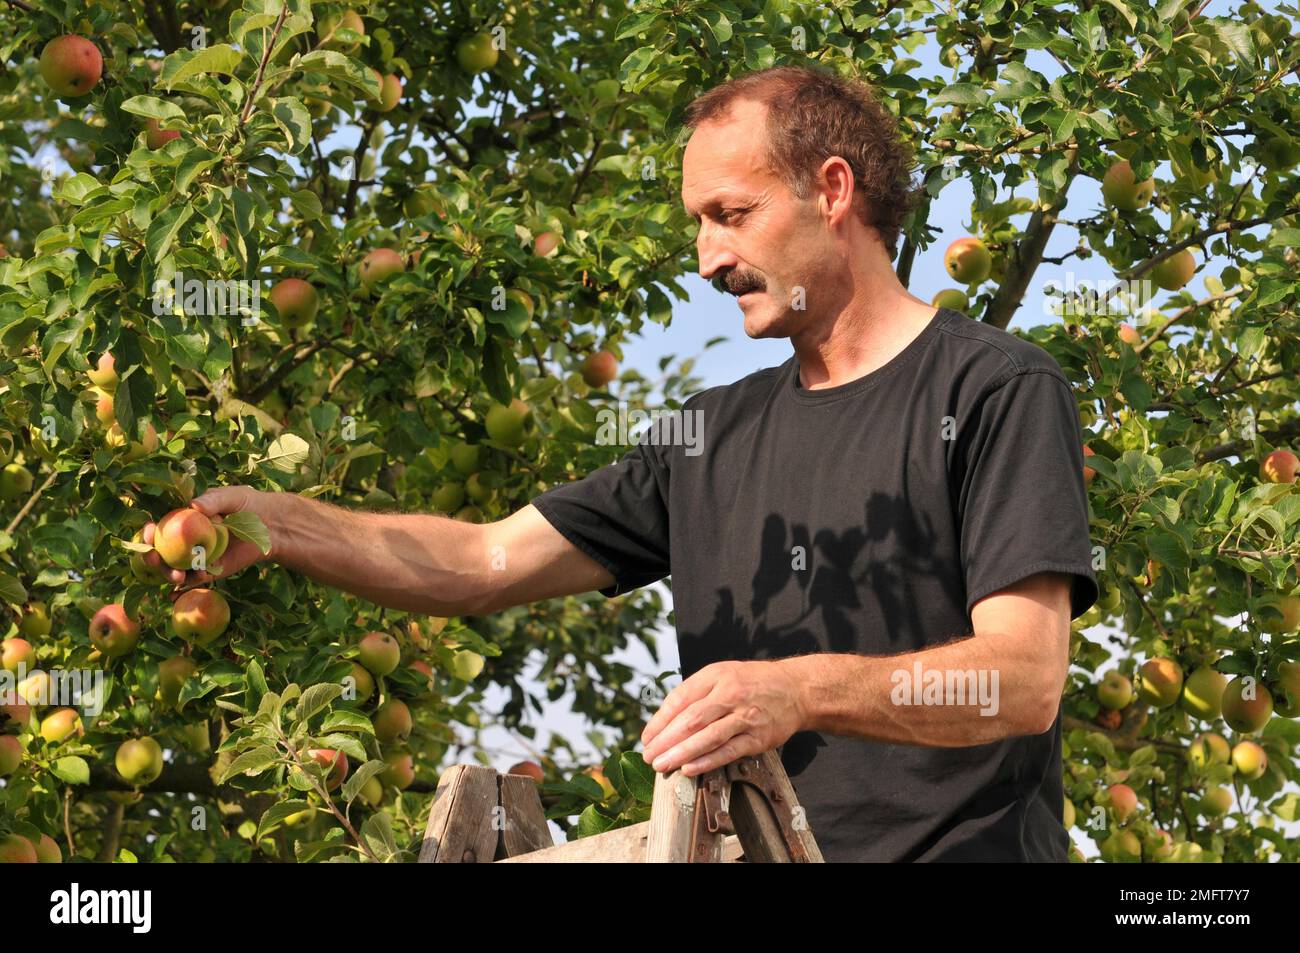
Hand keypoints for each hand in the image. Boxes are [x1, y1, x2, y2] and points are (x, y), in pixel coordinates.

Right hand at [146, 486, 276, 594]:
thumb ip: (213, 500)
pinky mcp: (213, 570)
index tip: (148, 532)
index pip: (159, 529)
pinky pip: (196, 580)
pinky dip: (187, 586)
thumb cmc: (248, 505)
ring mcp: (198, 558)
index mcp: (184, 522)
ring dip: (170, 574)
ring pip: (175, 570)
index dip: (149, 532)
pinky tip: (183, 587)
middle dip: (152, 558)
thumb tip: (194, 507)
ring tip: (177, 576)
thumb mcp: (231, 497)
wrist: (272, 525)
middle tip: (154, 558)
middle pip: (162, 553)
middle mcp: (186, 542)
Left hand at [640, 659, 806, 776]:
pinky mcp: (758, 737)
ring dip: (681, 753)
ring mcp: (745, 717)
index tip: (647, 737)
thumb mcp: (722, 674)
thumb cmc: (752, 683)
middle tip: (649, 756)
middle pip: (690, 720)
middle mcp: (730, 694)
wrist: (795, 689)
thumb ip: (696, 693)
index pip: (680, 699)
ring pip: (707, 737)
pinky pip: (728, 751)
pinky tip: (689, 769)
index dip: (660, 720)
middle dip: (665, 740)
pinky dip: (707, 761)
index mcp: (716, 676)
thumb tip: (665, 720)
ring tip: (662, 765)